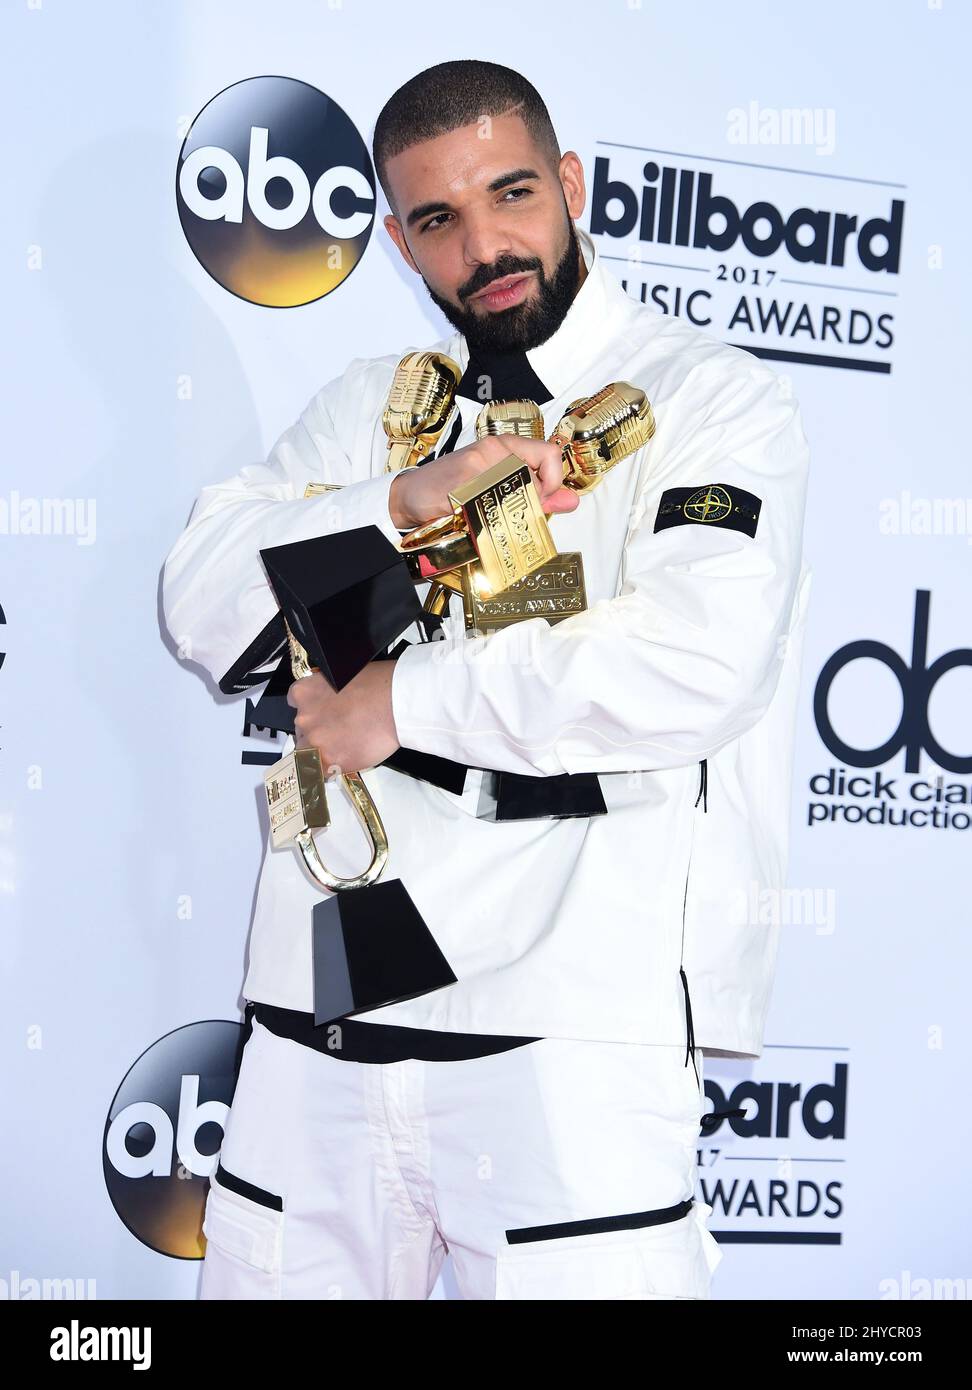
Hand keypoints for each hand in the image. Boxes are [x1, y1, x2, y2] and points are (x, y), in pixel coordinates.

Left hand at [287, 660, 399, 774]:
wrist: (396, 703)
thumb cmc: (379, 685)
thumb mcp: (344, 674)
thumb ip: (329, 690)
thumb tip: (332, 700)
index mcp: (305, 692)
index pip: (295, 703)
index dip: (310, 709)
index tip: (321, 713)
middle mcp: (304, 717)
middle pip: (302, 729)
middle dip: (319, 731)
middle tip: (341, 731)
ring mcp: (314, 741)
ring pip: (308, 752)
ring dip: (322, 751)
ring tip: (348, 747)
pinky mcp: (328, 761)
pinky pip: (320, 771)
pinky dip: (330, 769)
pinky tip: (346, 761)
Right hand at [388, 434, 580, 528]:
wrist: (409, 496)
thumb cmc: (452, 490)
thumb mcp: (497, 486)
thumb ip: (535, 492)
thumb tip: (572, 500)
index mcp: (505, 446)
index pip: (550, 454)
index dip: (555, 480)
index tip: (542, 497)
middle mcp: (494, 448)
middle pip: (537, 478)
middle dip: (530, 503)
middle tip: (506, 511)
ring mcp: (479, 463)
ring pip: (517, 493)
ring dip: (508, 514)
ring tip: (486, 514)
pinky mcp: (463, 481)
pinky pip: (493, 505)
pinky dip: (488, 520)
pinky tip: (471, 518)